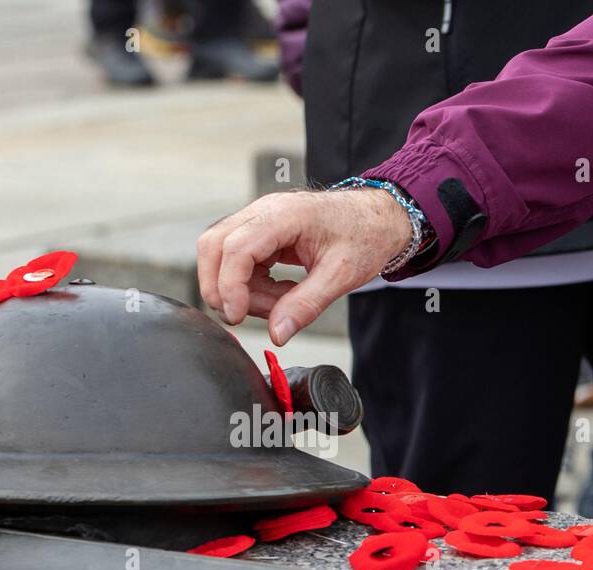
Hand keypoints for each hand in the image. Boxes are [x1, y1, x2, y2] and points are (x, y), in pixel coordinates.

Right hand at [197, 188, 411, 344]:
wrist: (379, 218)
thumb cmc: (365, 236)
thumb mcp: (341, 275)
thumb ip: (306, 305)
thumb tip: (277, 334)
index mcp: (285, 215)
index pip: (236, 248)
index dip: (229, 286)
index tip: (237, 316)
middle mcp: (264, 211)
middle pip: (214, 246)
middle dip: (220, 287)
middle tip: (243, 316)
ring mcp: (259, 220)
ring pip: (222, 256)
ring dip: (241, 290)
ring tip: (281, 304)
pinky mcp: (261, 233)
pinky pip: (239, 262)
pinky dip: (251, 285)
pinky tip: (281, 294)